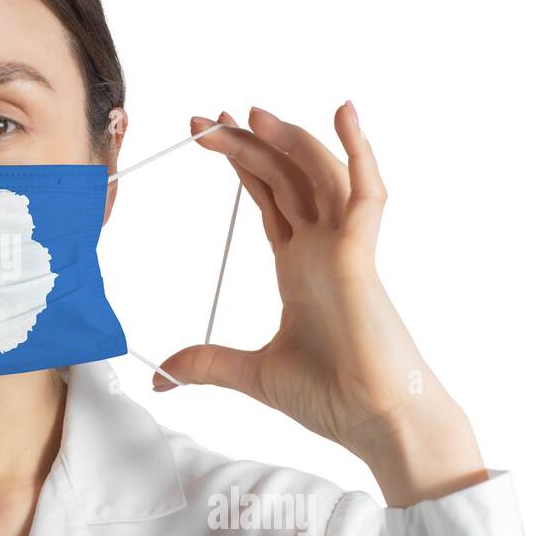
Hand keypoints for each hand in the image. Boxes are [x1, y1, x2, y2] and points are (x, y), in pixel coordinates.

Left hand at [156, 103, 486, 505]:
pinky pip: (366, 193)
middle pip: (285, 175)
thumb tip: (159, 378)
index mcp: (300, 265)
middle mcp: (323, 247)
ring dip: (288, 138)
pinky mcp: (363, 257)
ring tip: (249, 111)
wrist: (375, 423)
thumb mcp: (251, 374)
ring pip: (318, 173)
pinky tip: (343, 113)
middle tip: (205, 117)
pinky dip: (358, 150)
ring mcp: (345, 248)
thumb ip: (207, 365)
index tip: (203, 135)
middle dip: (247, 142)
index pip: (269, 196)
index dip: (239, 162)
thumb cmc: (332, 397)